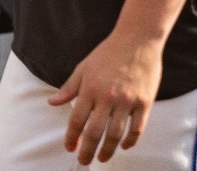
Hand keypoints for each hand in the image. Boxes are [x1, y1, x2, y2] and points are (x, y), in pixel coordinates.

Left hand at [50, 27, 164, 163]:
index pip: (76, 120)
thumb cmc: (108, 52)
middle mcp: (107, 96)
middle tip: (84, 161)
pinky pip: (137, 128)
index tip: (69, 148)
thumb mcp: (84, 67)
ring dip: (108, 150)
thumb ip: (69, 87)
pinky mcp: (144, 102)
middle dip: (87, 150)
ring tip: (102, 158)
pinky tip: (124, 146)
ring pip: (116, 134)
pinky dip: (131, 141)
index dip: (71, 137)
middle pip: (94, 132)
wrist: (137, 39)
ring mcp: (127, 100)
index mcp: (89, 88)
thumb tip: (52, 102)